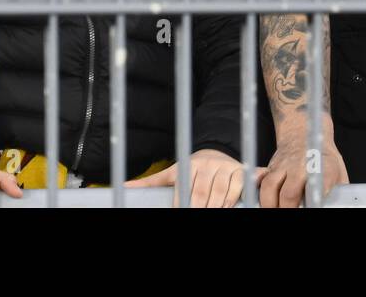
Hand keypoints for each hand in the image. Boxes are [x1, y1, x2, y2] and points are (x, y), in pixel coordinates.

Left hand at [124, 149, 245, 206]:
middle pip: (203, 194)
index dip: (183, 206)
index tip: (181, 211)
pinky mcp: (240, 169)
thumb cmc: (192, 168)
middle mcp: (208, 163)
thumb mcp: (172, 173)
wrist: (216, 151)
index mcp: (190, 165)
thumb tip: (124, 186)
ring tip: (211, 213)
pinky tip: (227, 208)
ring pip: (221, 193)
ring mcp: (226, 166)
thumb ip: (151, 182)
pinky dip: (234, 200)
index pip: (186, 191)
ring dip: (216, 208)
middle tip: (196, 213)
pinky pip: (238, 188)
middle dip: (199, 209)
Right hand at [257, 120, 348, 207]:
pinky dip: (258, 192)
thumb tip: (339, 203)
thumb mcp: (339, 172)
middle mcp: (302, 165)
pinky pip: (259, 180)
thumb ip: (337, 190)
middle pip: (290, 192)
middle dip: (288, 209)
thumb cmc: (323, 159)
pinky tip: (263, 201)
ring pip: (270, 187)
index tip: (315, 205)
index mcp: (323, 167)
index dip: (316, 199)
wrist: (304, 132)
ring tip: (275, 210)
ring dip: (270, 205)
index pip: (319, 185)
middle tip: (291, 213)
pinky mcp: (271, 167)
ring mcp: (284, 165)